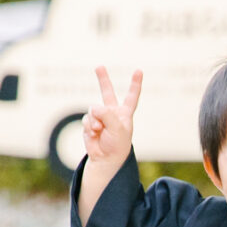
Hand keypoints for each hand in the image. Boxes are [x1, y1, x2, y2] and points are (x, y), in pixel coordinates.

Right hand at [77, 66, 142, 220]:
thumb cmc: (117, 145)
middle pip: (108, 92)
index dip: (135, 84)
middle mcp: (112, 113)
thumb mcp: (118, 129)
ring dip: (95, 121)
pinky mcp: (90, 123)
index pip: (131, 96)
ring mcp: (100, 118)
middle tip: (99, 67)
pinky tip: (94, 134)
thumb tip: (94, 107)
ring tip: (100, 131)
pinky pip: (87, 119)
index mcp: (125, 114)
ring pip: (93, 110)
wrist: (105, 159)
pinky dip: (89, 127)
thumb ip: (108, 115)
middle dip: (103, 79)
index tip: (139, 71)